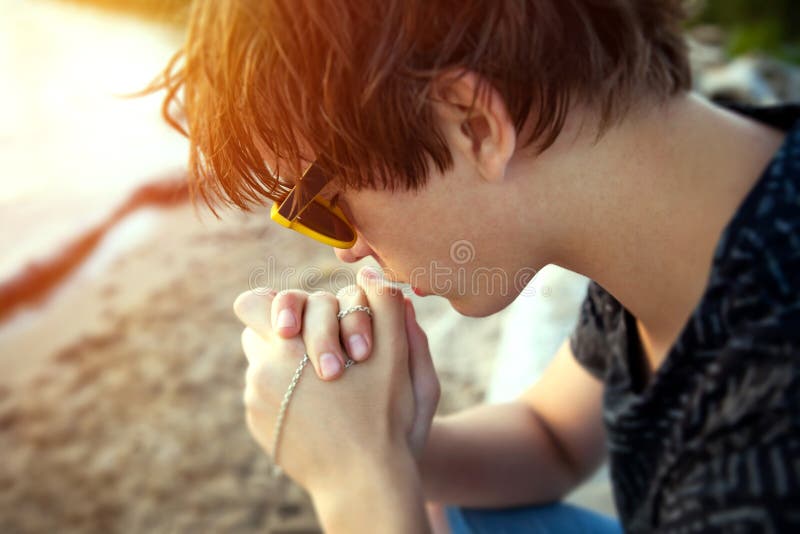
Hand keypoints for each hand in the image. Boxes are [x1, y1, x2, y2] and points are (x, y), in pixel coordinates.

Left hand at [233, 266, 439, 492]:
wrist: (364, 483)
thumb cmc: (387, 417)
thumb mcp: (400, 356)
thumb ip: (385, 306)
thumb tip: (369, 273)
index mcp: (290, 345)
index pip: (253, 303)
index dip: (281, 306)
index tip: (305, 326)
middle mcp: (262, 370)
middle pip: (258, 330)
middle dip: (288, 332)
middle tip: (320, 350)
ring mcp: (257, 401)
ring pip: (262, 362)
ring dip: (288, 363)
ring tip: (325, 382)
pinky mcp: (258, 425)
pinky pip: (263, 394)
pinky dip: (287, 395)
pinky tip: (320, 412)